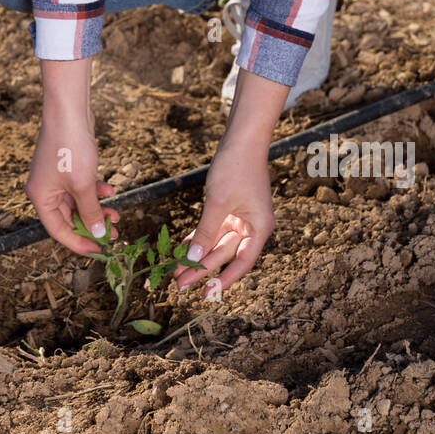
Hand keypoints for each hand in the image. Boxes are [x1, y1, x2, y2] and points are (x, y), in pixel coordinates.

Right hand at [26, 113, 119, 256]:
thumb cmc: (70, 148)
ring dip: (97, 209)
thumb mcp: (83, 185)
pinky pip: (82, 187)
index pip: (58, 230)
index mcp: (40, 197)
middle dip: (92, 225)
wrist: (70, 111)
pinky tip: (110, 188)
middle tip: (113, 234)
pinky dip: (96, 191)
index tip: (99, 251)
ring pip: (78, 203)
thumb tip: (99, 233)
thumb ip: (91, 211)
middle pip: (69, 218)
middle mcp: (45, 190)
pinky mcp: (69, 167)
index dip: (78, 242)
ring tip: (117, 215)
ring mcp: (57, 178)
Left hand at [173, 142, 273, 295]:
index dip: (224, 280)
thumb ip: (206, 232)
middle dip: (201, 268)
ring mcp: (241, 218)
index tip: (206, 294)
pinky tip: (181, 248)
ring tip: (175, 269)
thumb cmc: (236, 167)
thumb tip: (194, 258)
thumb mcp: (218, 202)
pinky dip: (198, 238)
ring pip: (216, 243)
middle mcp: (253, 227)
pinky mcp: (230, 209)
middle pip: (225, 254)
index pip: (242, 262)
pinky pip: (212, 230)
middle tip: (177, 284)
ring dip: (196, 255)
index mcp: (259, 228)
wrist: (241, 139)